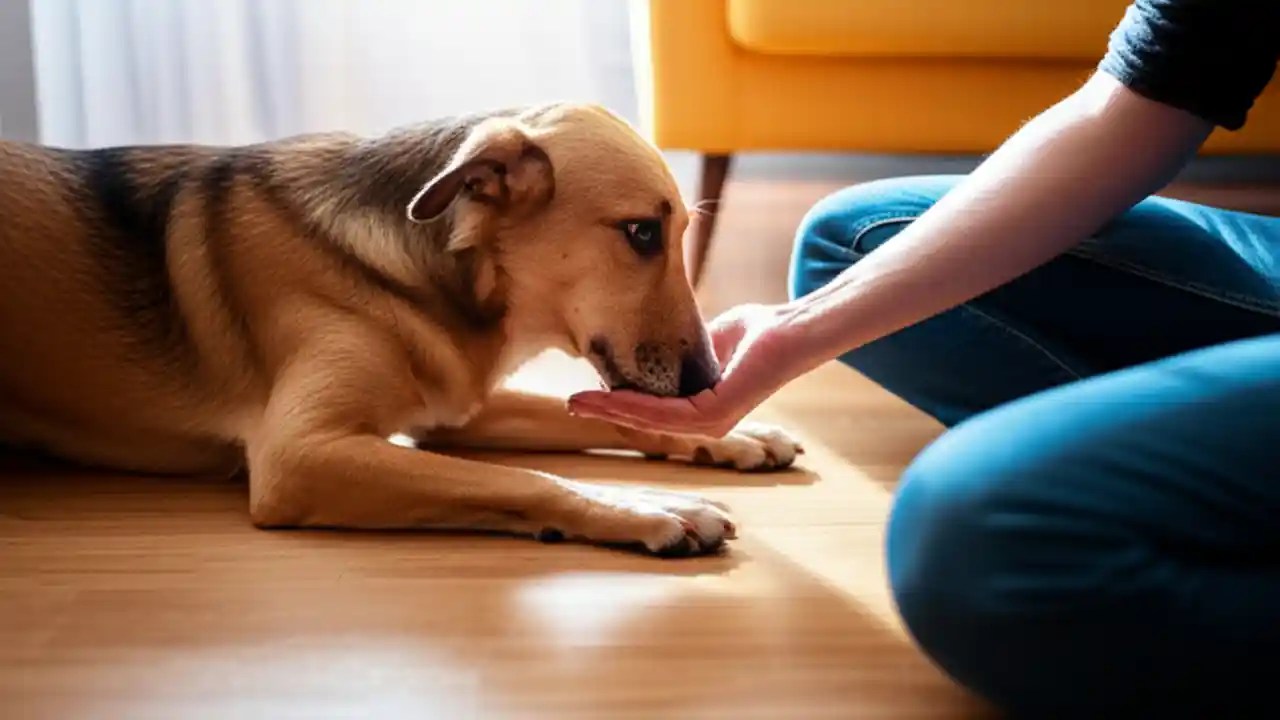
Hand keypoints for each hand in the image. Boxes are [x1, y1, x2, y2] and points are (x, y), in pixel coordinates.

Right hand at [568, 303, 799, 437]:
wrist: (791, 330)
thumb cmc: (758, 332)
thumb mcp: (705, 339)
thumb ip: (678, 348)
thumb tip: (648, 340)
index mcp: (701, 409)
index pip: (651, 411)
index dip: (616, 403)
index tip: (585, 394)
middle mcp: (705, 425)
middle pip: (644, 422)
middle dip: (605, 412)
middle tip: (572, 404)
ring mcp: (711, 425)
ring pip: (649, 421)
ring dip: (612, 411)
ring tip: (580, 402)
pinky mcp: (716, 416)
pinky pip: (666, 414)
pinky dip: (635, 406)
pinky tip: (611, 397)